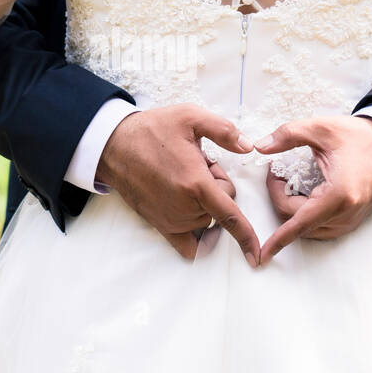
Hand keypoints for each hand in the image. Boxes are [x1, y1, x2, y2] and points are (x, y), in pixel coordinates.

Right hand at [96, 105, 260, 265]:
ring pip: (206, 219)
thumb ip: (224, 131)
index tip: (257, 255)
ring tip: (183, 176)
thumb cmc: (152, 130)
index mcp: (195, 184)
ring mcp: (171, 219)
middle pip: (221, 207)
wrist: (114, 145)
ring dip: (203, 202)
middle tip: (196, 164)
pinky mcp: (159, 224)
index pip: (230, 216)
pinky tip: (195, 220)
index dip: (246, 236)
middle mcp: (184, 208)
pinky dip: (196, 238)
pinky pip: (185, 244)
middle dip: (217, 186)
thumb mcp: (190, 117)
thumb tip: (249, 147)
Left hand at [255, 115, 371, 264]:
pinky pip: (318, 228)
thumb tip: (260, 147)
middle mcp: (345, 214)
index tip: (262, 252)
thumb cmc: (359, 138)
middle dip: (278, 199)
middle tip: (277, 173)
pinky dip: (304, 215)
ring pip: (306, 229)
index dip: (277, 238)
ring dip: (290, 209)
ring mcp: (349, 221)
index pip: (298, 223)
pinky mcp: (350, 223)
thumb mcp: (322, 128)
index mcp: (339, 195)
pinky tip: (303, 194)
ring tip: (289, 181)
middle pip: (296, 222)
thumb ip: (288, 135)